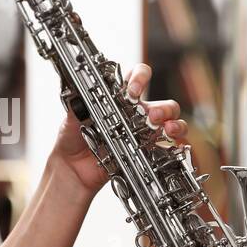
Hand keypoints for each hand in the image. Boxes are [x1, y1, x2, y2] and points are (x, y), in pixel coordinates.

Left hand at [49, 63, 188, 193]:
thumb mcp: (71, 118)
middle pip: (161, 102)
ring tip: (167, 129)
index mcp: (118, 98)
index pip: (136, 78)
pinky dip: (175, 145)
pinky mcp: (145, 152)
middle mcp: (134, 113)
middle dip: (162, 107)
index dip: (140, 78)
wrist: (71, 168)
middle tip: (151, 116)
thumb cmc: (72, 139)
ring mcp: (142, 133)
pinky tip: (172, 144)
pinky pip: (168, 147)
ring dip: (173, 122)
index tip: (133, 90)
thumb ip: (77, 105)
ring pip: (170, 121)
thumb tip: (78, 93)